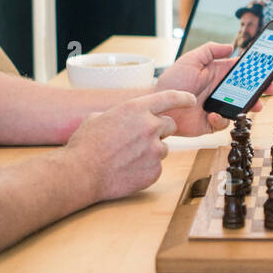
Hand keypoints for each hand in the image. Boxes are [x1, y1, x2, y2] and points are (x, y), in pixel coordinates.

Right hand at [65, 90, 191, 200]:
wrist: (81, 174)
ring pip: (163, 148)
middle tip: (141, 139)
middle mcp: (150, 127)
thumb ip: (119, 115)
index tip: (191, 100)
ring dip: (151, 151)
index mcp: (136, 109)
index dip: (183, 98)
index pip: (170, 98)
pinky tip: (127, 170)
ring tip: (127, 158)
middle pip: (170, 125)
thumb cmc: (85, 146)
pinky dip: (145, 169)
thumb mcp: (98, 118)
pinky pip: (156, 167)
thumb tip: (122, 119)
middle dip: (160, 131)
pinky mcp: (155, 171)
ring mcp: (155, 150)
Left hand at [157, 42, 272, 134]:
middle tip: (271, 89)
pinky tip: (212, 114)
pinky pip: (223, 123)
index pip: (242, 71)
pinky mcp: (211, 123)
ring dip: (250, 106)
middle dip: (261, 89)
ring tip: (256, 105)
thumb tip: (230, 47)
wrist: (158, 106)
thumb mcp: (190, 60)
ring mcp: (218, 107)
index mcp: (218, 74)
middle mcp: (221, 91)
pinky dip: (220, 119)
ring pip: (241, 108)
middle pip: (247, 90)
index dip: (256, 70)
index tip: (268, 69)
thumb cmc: (171, 82)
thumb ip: (210, 50)